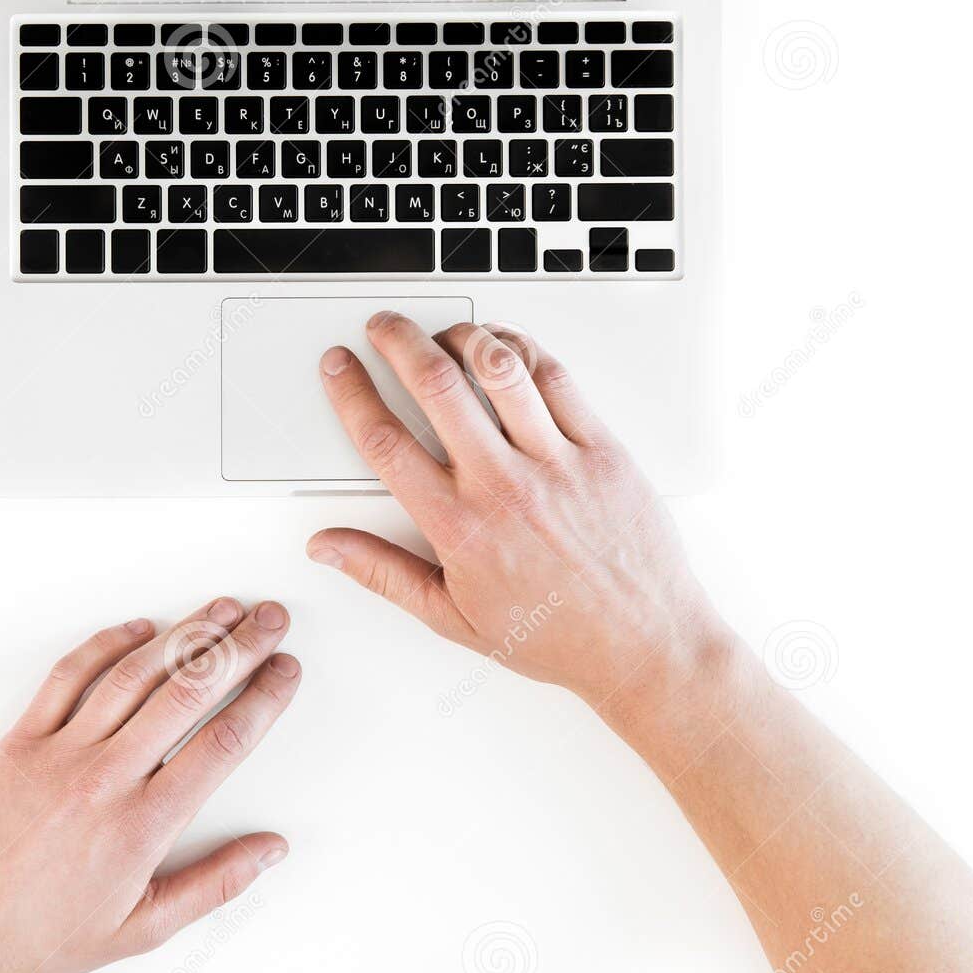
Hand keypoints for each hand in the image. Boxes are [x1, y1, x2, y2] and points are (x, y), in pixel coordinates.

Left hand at [0, 598, 297, 972]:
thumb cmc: (42, 936)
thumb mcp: (142, 927)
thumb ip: (215, 884)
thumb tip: (271, 850)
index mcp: (142, 827)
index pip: (222, 743)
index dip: (264, 699)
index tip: (286, 671)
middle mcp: (104, 780)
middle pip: (187, 693)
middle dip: (239, 648)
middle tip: (270, 619)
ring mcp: (58, 754)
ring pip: (133, 675)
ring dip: (185, 635)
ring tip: (222, 611)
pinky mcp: (18, 742)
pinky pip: (66, 677)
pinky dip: (106, 645)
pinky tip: (139, 628)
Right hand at [307, 312, 731, 738]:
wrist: (643, 646)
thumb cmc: (556, 635)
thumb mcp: (453, 618)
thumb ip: (383, 572)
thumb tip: (328, 546)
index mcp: (459, 527)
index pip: (384, 441)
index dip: (351, 392)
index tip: (339, 367)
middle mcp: (504, 486)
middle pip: (436, 385)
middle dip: (398, 340)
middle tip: (384, 326)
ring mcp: (556, 463)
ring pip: (499, 368)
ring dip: (462, 334)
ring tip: (445, 332)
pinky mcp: (602, 450)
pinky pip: (558, 380)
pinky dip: (525, 350)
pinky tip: (507, 347)